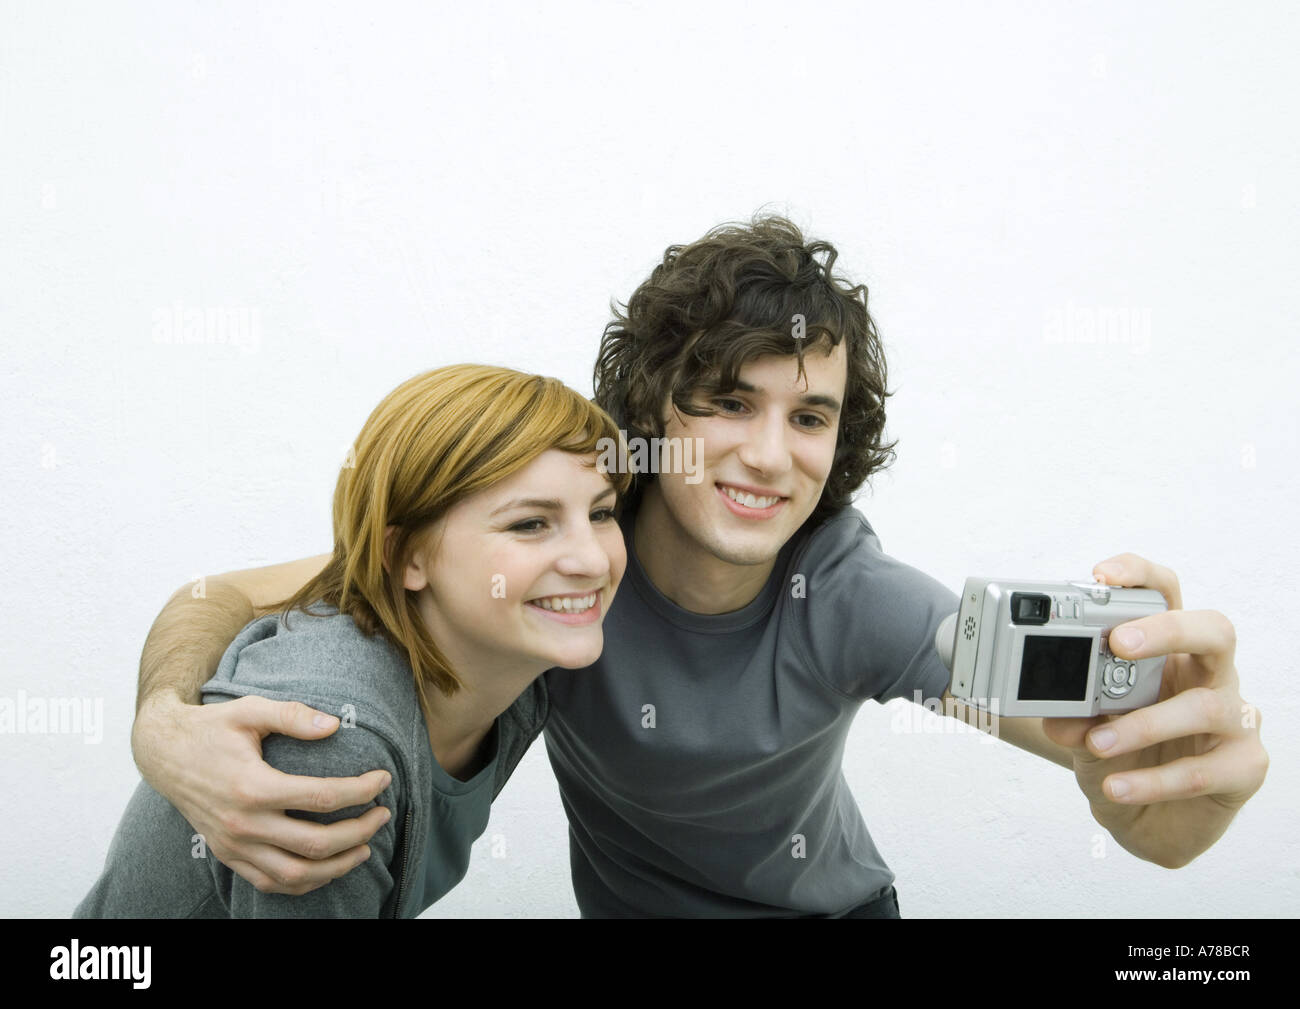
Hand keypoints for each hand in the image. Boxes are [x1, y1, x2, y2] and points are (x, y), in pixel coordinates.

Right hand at [132, 691, 391, 893]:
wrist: (163, 753)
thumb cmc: (211, 728)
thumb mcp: (250, 709)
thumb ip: (293, 715)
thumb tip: (334, 725)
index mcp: (252, 787)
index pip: (322, 797)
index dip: (361, 790)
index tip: (384, 779)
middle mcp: (242, 823)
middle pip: (315, 844)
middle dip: (359, 832)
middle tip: (383, 814)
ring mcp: (233, 845)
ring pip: (295, 874)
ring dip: (337, 866)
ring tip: (365, 847)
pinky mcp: (227, 855)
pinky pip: (270, 883)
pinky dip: (304, 882)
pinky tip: (328, 867)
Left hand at [1040, 553, 1267, 867]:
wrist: (1144, 819)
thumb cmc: (1120, 755)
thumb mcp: (1083, 728)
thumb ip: (1070, 714)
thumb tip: (1055, 715)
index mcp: (1170, 651)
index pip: (1167, 595)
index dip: (1139, 576)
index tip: (1100, 576)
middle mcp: (1210, 675)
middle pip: (1212, 629)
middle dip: (1166, 629)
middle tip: (1118, 643)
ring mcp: (1235, 718)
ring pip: (1206, 705)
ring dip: (1144, 724)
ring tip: (1096, 742)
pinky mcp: (1244, 766)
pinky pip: (1205, 770)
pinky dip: (1154, 779)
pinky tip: (1117, 786)